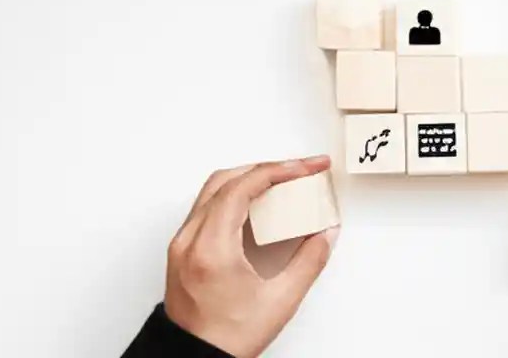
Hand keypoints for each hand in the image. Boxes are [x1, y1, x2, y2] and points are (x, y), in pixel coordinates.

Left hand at [164, 156, 339, 357]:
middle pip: (226, 180)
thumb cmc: (226, 339)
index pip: (242, 188)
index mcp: (211, 249)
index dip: (280, 170)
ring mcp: (181, 244)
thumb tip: (326, 233)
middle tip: (300, 170)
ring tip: (282, 182)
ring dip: (249, 179)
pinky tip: (257, 204)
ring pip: (213, 191)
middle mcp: (189, 241)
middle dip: (268, 169)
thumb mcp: (280, 301)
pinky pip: (207, 207)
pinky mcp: (182, 251)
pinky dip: (234, 196)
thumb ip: (309, 261)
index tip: (307, 167)